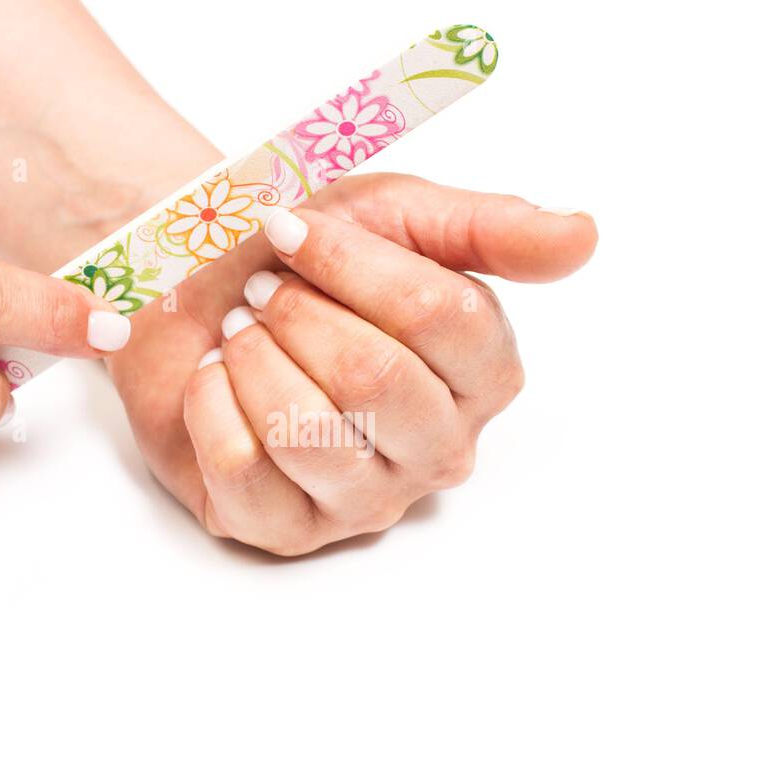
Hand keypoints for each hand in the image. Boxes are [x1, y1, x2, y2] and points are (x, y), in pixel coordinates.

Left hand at [105, 173, 596, 553]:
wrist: (200, 296)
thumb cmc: (304, 262)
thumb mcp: (398, 217)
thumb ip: (490, 229)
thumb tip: (582, 237)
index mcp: (483, 375)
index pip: (443, 318)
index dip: (354, 266)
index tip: (293, 228)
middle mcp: (436, 448)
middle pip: (375, 378)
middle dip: (299, 314)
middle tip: (264, 291)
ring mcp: (366, 499)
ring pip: (306, 430)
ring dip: (252, 358)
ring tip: (242, 334)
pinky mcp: (288, 529)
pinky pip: (243, 467)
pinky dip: (211, 403)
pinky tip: (215, 380)